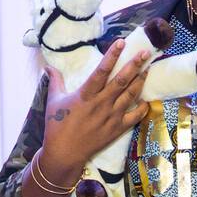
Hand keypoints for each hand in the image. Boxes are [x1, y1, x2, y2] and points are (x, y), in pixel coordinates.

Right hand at [40, 38, 151, 171]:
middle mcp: (101, 104)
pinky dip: (142, 108)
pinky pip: (134, 117)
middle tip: (146, 52)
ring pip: (130, 95)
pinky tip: (147, 100)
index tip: (121, 42)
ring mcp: (110, 117)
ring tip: (148, 69)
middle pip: (121, 81)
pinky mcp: (116, 129)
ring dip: (140, 81)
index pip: (102, 71)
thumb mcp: (53, 101)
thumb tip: (48, 67)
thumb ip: (55, 81)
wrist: (64, 153)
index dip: (112, 55)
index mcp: (85, 95)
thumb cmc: (57, 126)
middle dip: (135, 65)